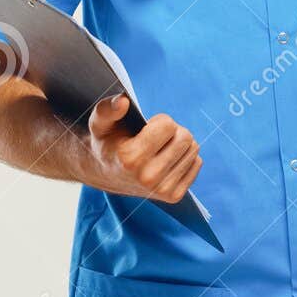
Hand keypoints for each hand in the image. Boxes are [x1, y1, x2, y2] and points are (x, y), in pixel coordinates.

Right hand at [84, 94, 201, 203]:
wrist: (106, 174)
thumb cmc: (107, 143)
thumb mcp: (100, 123)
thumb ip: (107, 110)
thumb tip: (123, 101)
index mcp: (130, 159)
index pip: (168, 125)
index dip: (159, 121)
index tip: (146, 128)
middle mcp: (148, 178)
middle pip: (185, 137)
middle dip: (173, 130)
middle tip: (157, 136)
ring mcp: (162, 190)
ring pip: (193, 150)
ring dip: (180, 143)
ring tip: (161, 147)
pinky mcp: (174, 196)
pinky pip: (196, 163)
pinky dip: (186, 156)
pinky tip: (168, 159)